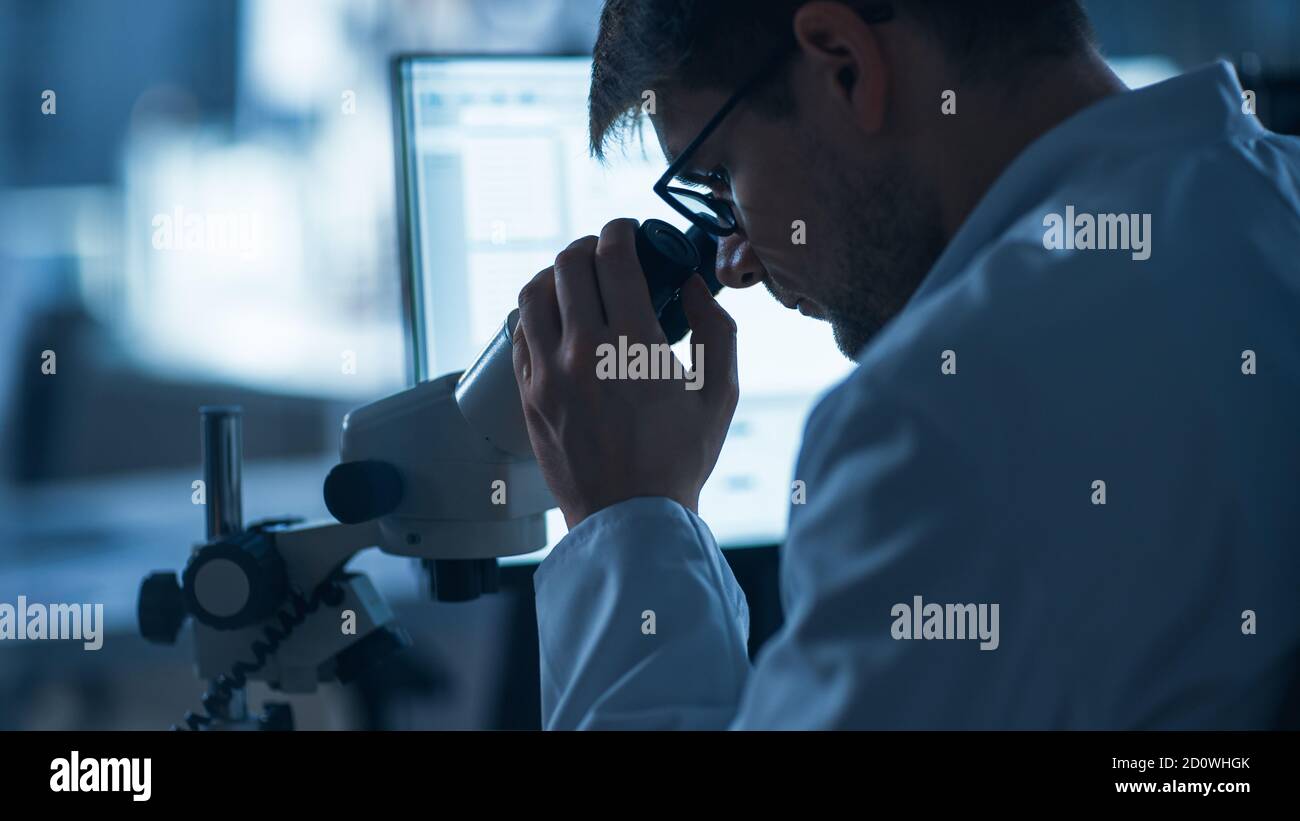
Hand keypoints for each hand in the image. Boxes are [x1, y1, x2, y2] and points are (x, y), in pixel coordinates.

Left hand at [512, 218, 738, 528]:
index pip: (613, 257)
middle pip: (567, 264)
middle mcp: (582, 353)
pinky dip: (535, 316)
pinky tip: (554, 322)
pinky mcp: (526, 397)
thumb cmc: (679, 460)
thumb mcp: (720, 394)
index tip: (626, 231)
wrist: (629, 518)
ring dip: (554, 276)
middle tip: (602, 252)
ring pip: (532, 294)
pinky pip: (517, 334)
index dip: (619, 230)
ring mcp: (547, 376)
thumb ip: (717, 330)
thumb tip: (695, 287)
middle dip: (587, 245)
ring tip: (573, 282)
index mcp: (633, 345)